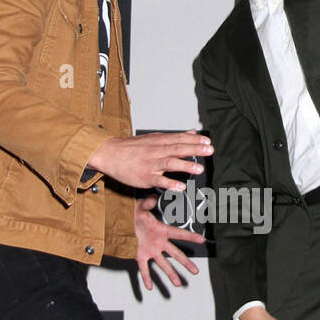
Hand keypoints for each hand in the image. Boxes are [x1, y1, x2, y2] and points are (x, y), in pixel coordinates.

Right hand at [89, 129, 212, 191]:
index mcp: (160, 141)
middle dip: (195, 150)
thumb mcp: (154, 138)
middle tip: (209, 151)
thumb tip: (192, 132)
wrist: (110, 154)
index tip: (207, 142)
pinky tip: (180, 187)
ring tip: (198, 169)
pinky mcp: (145, 177)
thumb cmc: (132, 148)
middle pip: (178, 149)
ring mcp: (151, 164)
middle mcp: (157, 151)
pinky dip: (170, 183)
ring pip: (170, 163)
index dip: (194, 140)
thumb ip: (174, 137)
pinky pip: (159, 181)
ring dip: (185, 166)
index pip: (180, 139)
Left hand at [134, 195, 204, 289]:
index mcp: (161, 230)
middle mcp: (159, 242)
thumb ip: (147, 204)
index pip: (179, 234)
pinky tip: (149, 287)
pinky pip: (144, 268)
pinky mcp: (140, 255)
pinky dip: (146, 277)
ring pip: (163, 264)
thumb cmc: (133, 213)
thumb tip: (153, 198)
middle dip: (186, 263)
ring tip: (178, 283)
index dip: (191, 237)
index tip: (202, 240)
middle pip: (176, 254)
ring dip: (171, 274)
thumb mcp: (140, 207)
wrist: (121, 221)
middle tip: (195, 271)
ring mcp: (151, 250)